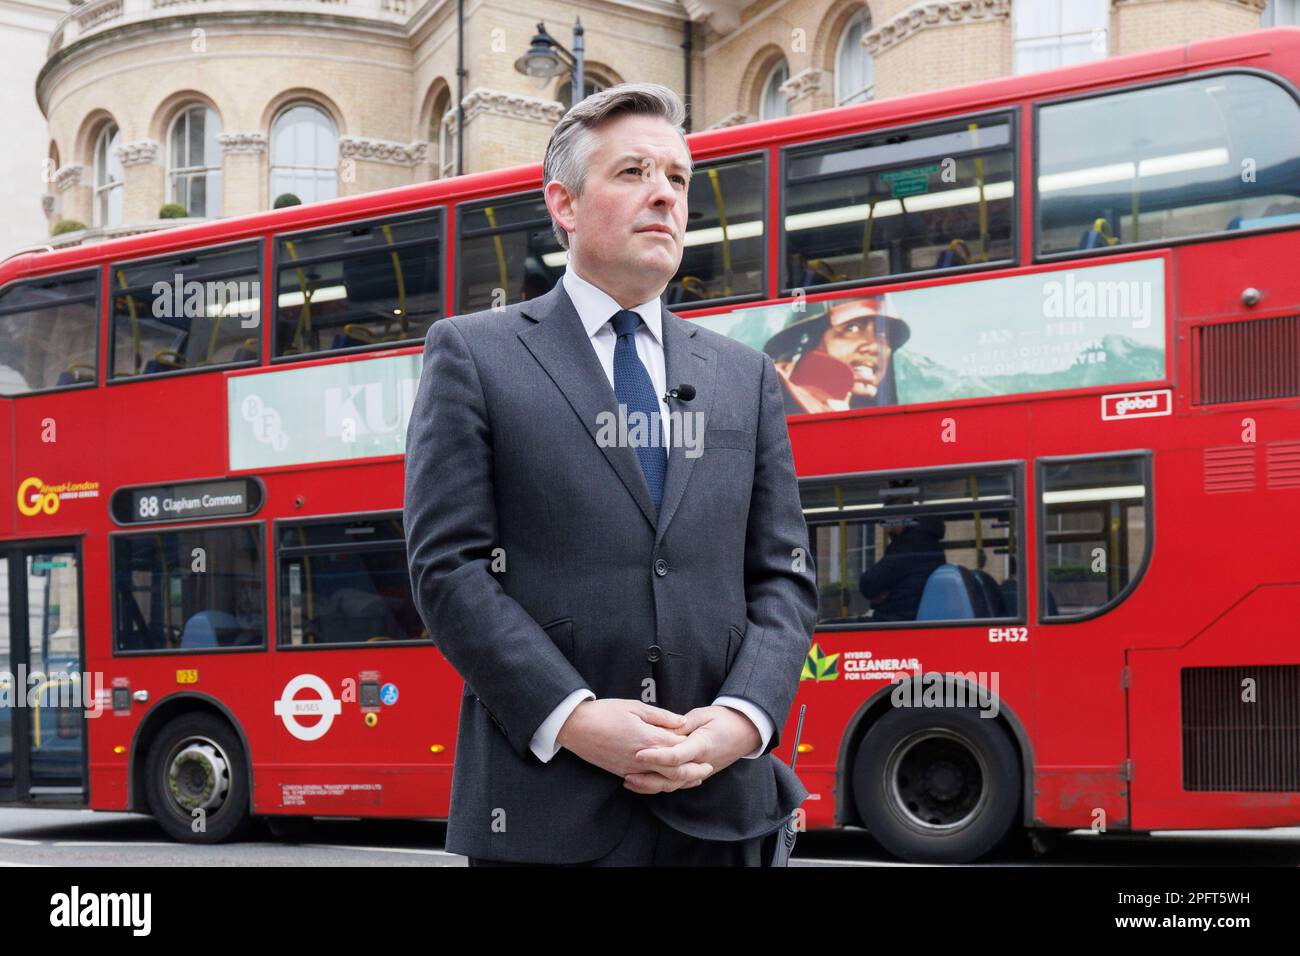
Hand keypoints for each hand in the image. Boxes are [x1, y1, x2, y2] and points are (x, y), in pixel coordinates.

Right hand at [555, 699, 713, 790]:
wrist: (576, 726)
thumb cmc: (606, 712)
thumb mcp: (636, 707)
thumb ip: (662, 717)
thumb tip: (682, 722)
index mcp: (649, 738)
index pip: (680, 747)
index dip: (694, 747)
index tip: (705, 744)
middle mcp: (643, 757)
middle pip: (676, 770)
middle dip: (694, 771)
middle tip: (708, 769)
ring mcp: (632, 768)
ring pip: (662, 781)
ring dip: (680, 782)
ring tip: (694, 779)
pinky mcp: (622, 773)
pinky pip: (646, 784)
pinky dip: (660, 784)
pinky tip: (666, 781)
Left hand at [623, 705, 760, 793]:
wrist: (746, 732)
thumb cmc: (724, 719)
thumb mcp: (704, 714)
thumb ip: (683, 723)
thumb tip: (664, 728)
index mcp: (702, 745)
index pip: (677, 755)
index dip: (657, 756)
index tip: (638, 753)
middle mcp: (701, 763)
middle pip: (673, 776)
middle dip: (649, 776)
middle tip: (626, 771)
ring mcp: (700, 771)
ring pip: (674, 785)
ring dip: (651, 785)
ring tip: (628, 781)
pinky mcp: (697, 774)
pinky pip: (677, 784)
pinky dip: (659, 786)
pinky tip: (643, 784)